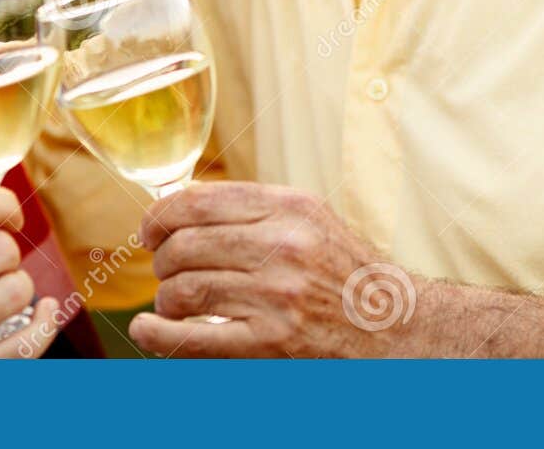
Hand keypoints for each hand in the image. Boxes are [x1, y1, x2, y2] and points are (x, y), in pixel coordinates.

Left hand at [130, 181, 404, 357]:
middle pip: (185, 244)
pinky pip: (194, 337)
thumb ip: (256, 209)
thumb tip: (181, 206)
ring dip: (165, 299)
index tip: (150, 230)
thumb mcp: (311, 220)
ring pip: (186, 288)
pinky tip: (147, 331)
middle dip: (162, 260)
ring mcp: (277, 295)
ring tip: (171, 305)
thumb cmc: (345, 274)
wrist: (396, 328)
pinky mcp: (272, 342)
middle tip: (164, 272)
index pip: (199, 200)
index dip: (160, 215)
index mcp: (290, 207)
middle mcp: (283, 245)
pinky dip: (158, 334)